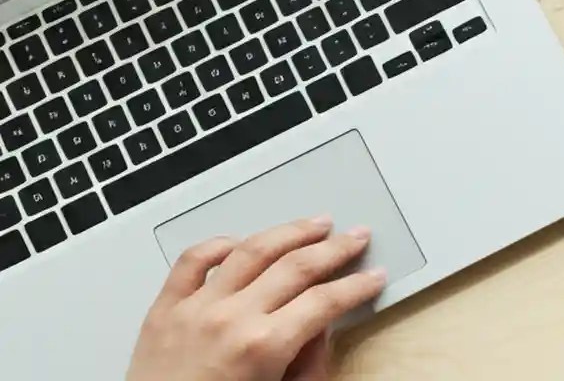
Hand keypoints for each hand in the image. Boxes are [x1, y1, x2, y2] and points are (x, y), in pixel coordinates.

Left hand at [127, 217, 386, 380]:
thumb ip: (307, 364)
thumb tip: (321, 328)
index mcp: (263, 348)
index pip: (325, 301)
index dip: (357, 286)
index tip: (372, 277)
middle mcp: (231, 319)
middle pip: (297, 266)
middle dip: (336, 248)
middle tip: (356, 237)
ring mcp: (195, 308)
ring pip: (251, 249)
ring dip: (290, 231)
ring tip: (314, 224)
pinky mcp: (165, 308)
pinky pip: (193, 259)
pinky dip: (219, 243)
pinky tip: (241, 241)